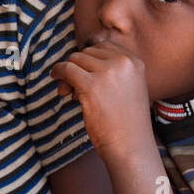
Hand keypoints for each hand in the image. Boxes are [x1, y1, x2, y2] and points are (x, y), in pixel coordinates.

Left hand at [51, 42, 152, 164]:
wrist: (131, 146)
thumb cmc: (126, 123)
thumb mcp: (127, 88)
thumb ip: (109, 71)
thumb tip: (74, 62)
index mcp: (135, 61)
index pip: (103, 46)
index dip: (89, 61)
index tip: (85, 76)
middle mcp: (124, 63)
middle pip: (87, 52)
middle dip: (78, 67)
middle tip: (74, 88)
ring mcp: (108, 73)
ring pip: (75, 59)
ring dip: (68, 74)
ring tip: (72, 94)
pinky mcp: (91, 85)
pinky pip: (66, 69)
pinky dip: (58, 73)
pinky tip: (59, 86)